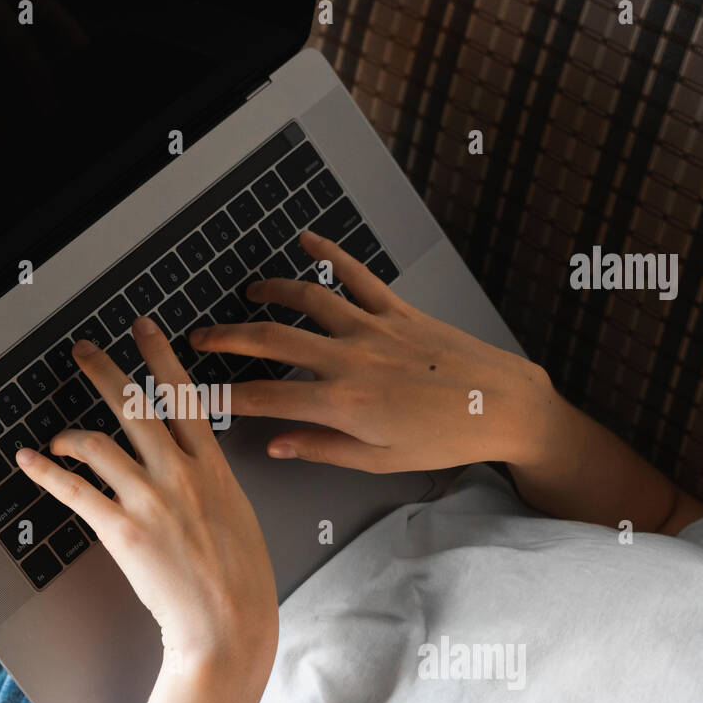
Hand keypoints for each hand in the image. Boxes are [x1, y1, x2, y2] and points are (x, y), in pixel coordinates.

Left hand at [15, 316, 277, 702]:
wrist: (230, 627)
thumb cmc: (241, 581)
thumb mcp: (238, 516)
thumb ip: (211, 483)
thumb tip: (190, 466)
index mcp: (214, 467)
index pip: (185, 395)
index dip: (160, 356)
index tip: (145, 328)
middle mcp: (181, 474)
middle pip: (135, 405)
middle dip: (104, 370)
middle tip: (82, 351)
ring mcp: (151, 500)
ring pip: (99, 443)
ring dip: (69, 433)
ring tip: (56, 435)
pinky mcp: (123, 530)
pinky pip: (75, 490)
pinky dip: (47, 472)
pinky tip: (30, 460)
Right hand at [189, 229, 555, 472]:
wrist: (503, 405)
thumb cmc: (447, 439)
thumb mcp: (380, 462)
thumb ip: (322, 449)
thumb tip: (276, 444)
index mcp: (344, 404)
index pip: (267, 397)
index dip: (225, 396)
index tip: (198, 394)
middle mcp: (351, 360)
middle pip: (273, 340)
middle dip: (229, 337)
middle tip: (200, 337)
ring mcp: (374, 329)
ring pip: (308, 300)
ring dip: (271, 293)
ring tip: (248, 294)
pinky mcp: (397, 310)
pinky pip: (357, 275)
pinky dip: (330, 253)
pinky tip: (308, 241)